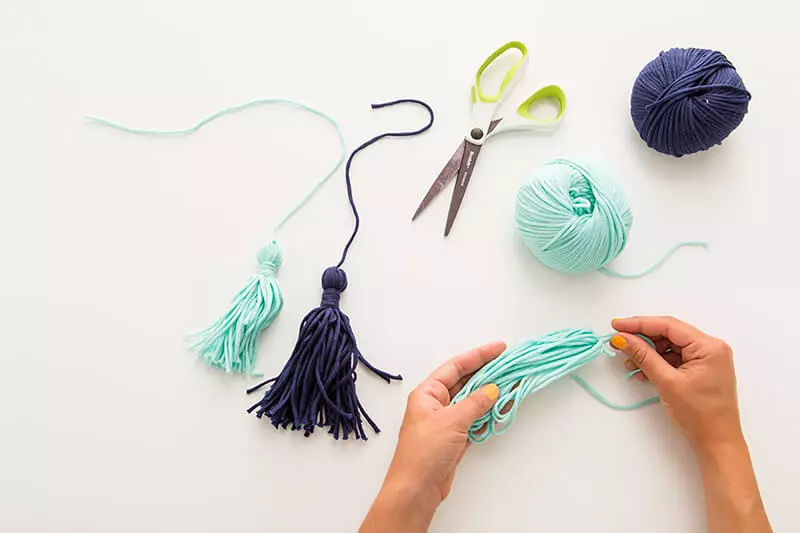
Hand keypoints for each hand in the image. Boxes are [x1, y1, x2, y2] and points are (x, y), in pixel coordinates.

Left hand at [359, 342, 504, 532]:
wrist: (416, 488)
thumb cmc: (425, 452)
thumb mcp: (452, 421)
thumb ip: (475, 403)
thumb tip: (493, 389)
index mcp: (427, 393)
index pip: (456, 367)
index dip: (478, 356)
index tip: (499, 348)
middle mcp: (435, 404)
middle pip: (465, 382)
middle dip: (487, 373)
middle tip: (510, 364)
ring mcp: (445, 421)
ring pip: (471, 400)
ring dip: (490, 394)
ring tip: (511, 383)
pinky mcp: (454, 438)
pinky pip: (474, 419)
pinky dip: (487, 414)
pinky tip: (502, 407)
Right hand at [610, 316, 770, 531]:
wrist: (717, 443)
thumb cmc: (698, 414)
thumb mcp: (666, 382)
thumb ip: (643, 355)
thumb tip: (622, 338)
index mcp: (708, 346)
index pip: (668, 326)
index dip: (639, 324)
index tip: (616, 325)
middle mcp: (711, 347)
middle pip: (670, 334)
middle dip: (643, 339)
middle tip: (619, 343)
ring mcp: (708, 358)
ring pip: (671, 346)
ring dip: (649, 352)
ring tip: (629, 362)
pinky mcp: (702, 369)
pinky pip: (676, 358)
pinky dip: (658, 362)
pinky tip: (642, 371)